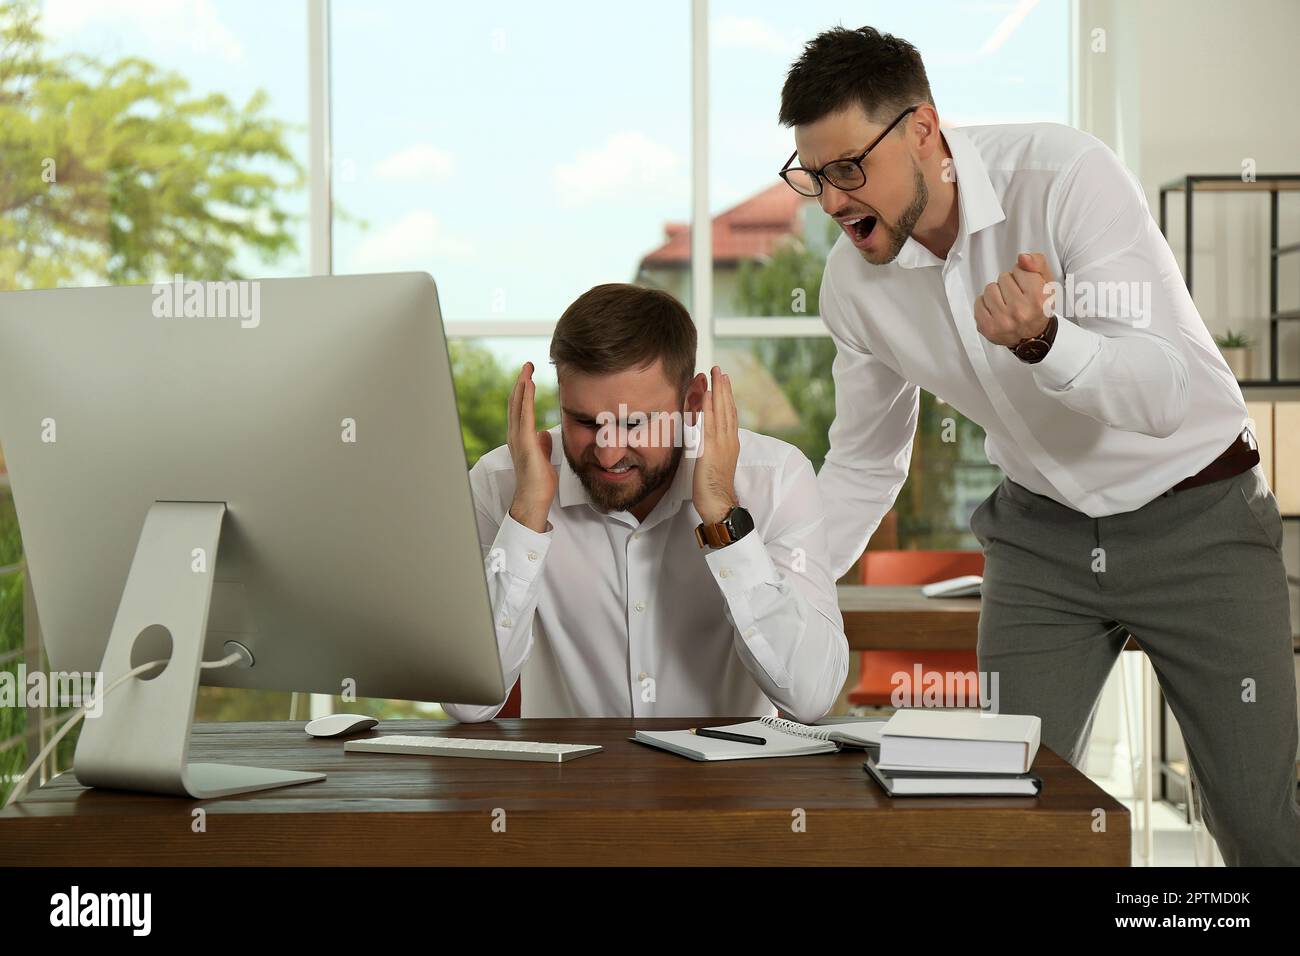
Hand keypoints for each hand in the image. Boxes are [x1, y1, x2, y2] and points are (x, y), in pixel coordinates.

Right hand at [506, 362, 554, 532]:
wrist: (534, 499)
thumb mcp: (543, 457)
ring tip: (527, 369)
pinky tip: (529, 385)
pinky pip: (525, 415)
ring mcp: (518, 439)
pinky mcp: (525, 443)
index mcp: (520, 438)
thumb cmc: (539, 483)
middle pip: (516, 403)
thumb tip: (544, 434)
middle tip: (527, 365)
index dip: (523, 392)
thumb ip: (542, 444)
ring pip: (518, 406)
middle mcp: (515, 436)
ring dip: (522, 385)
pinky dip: (525, 398)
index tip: (529, 376)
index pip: (520, 410)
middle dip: (521, 383)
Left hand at [693, 366, 740, 525]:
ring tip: (716, 374)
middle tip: (720, 369)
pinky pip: (710, 424)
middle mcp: (729, 440)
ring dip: (718, 391)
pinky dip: (709, 408)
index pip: (729, 414)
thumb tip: (702, 436)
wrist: (719, 503)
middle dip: (723, 388)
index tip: (723, 381)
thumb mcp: (712, 462)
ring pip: (721, 412)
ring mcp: (722, 444)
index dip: (726, 397)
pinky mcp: (712, 450)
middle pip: (727, 408)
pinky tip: (708, 394)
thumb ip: (709, 446)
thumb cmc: (713, 487)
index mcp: (730, 443)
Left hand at [974, 252, 1055, 346]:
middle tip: (1016, 296)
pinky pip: (978, 302)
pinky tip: (996, 310)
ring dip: (996, 292)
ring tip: (1006, 302)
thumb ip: (1038, 263)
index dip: (1022, 275)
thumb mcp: (1047, 283)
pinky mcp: (987, 327)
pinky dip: (985, 303)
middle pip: (1003, 278)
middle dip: (1009, 284)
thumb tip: (1022, 258)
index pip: (1019, 269)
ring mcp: (1002, 320)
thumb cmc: (1038, 308)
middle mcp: (1020, 311)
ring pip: (990, 289)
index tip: (1026, 286)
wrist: (1032, 338)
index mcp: (1038, 298)